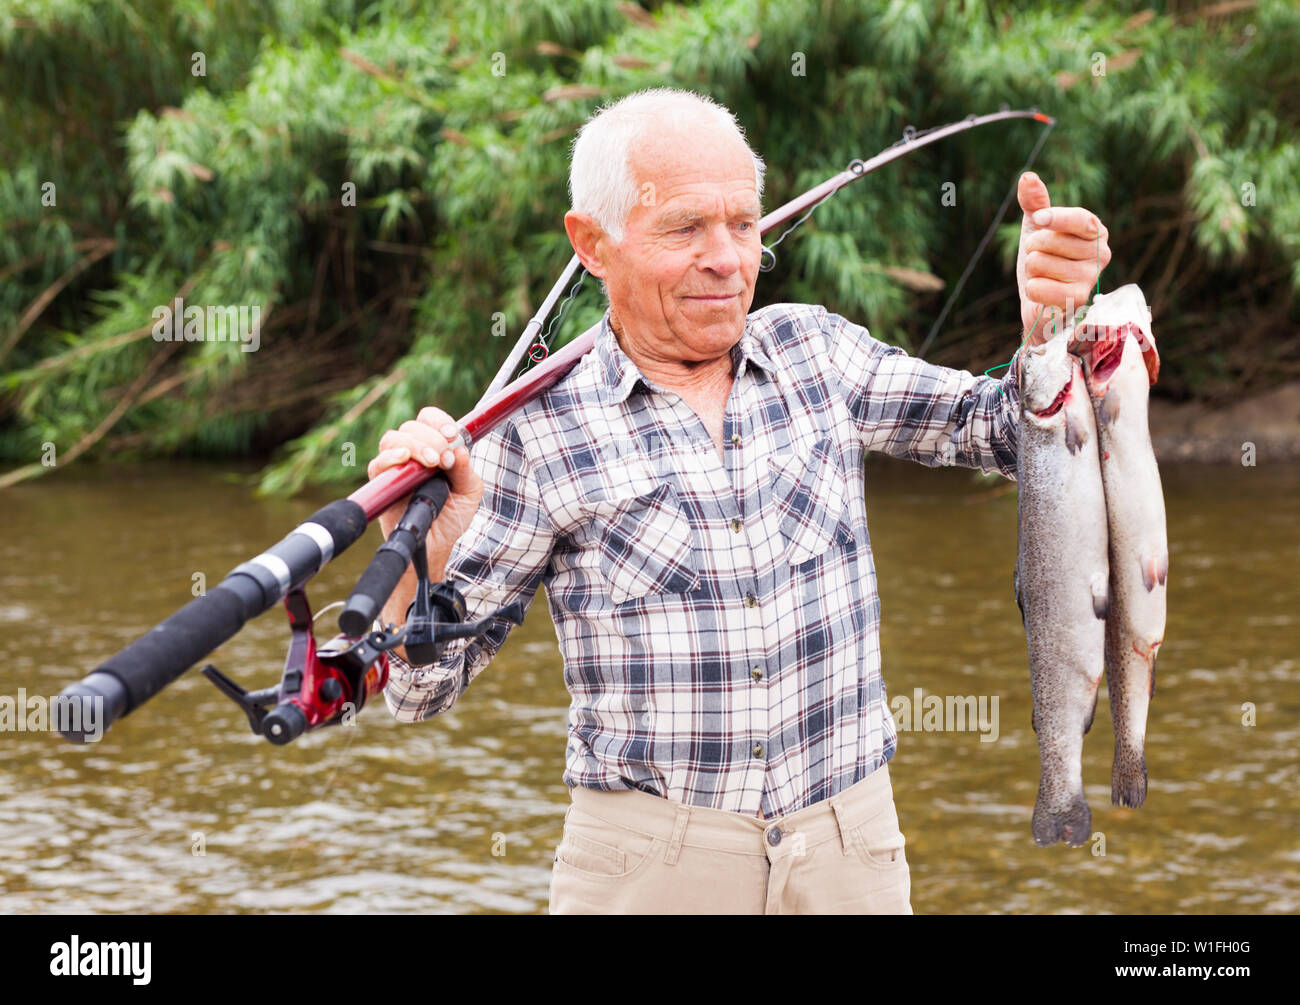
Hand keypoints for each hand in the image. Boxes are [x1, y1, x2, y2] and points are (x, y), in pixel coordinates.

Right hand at [367, 406, 483, 565]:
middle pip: (412, 426)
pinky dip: (391, 457)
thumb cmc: (452, 516)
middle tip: (444, 460)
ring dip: (416, 445)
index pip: (430, 419)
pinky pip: (378, 463)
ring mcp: (396, 466)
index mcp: (435, 447)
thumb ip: (466, 470)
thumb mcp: (470, 492)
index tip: (452, 435)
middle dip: (432, 438)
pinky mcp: (382, 483)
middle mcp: (413, 452)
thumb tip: (459, 450)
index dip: (440, 421)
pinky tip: (405, 459)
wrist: (437, 544)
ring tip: (432, 464)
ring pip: (394, 439)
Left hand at [1015, 172, 1111, 344]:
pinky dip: (1032, 289)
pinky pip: (1037, 287)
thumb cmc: (1044, 258)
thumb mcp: (1037, 227)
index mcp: (1096, 231)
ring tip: (1044, 276)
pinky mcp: (1076, 301)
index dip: (1055, 217)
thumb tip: (1028, 177)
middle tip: (1042, 258)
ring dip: (1031, 271)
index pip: (1080, 219)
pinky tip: (1042, 293)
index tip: (1037, 218)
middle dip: (1033, 249)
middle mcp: (1101, 253)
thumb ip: (1035, 202)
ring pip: (1038, 263)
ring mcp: (1090, 278)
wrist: (1040, 299)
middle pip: (1049, 241)